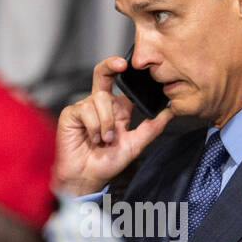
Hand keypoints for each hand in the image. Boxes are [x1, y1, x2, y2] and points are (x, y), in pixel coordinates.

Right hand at [52, 54, 173, 197]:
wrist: (87, 178)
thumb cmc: (107, 163)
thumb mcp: (136, 144)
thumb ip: (152, 127)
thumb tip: (170, 112)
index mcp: (117, 109)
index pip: (123, 85)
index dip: (129, 74)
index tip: (137, 68)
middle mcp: (101, 105)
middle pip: (104, 73)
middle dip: (112, 64)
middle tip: (122, 64)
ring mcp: (85, 107)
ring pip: (100, 99)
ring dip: (107, 122)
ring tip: (105, 140)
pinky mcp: (71, 113)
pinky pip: (86, 110)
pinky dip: (94, 126)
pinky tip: (93, 138)